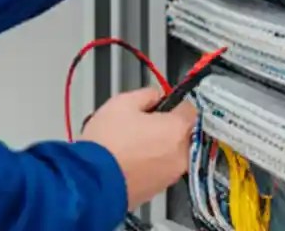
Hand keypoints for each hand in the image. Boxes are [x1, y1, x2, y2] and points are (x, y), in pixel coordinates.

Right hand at [81, 87, 195, 209]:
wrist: (94, 179)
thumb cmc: (108, 142)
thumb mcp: (122, 103)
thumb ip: (146, 94)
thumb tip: (154, 96)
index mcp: (176, 129)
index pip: (190, 109)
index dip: (173, 104)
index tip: (160, 104)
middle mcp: (181, 154)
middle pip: (181, 133)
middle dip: (165, 127)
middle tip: (140, 124)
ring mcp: (171, 174)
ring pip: (171, 153)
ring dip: (157, 147)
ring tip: (130, 143)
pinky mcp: (158, 188)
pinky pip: (160, 169)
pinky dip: (149, 163)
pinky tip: (128, 159)